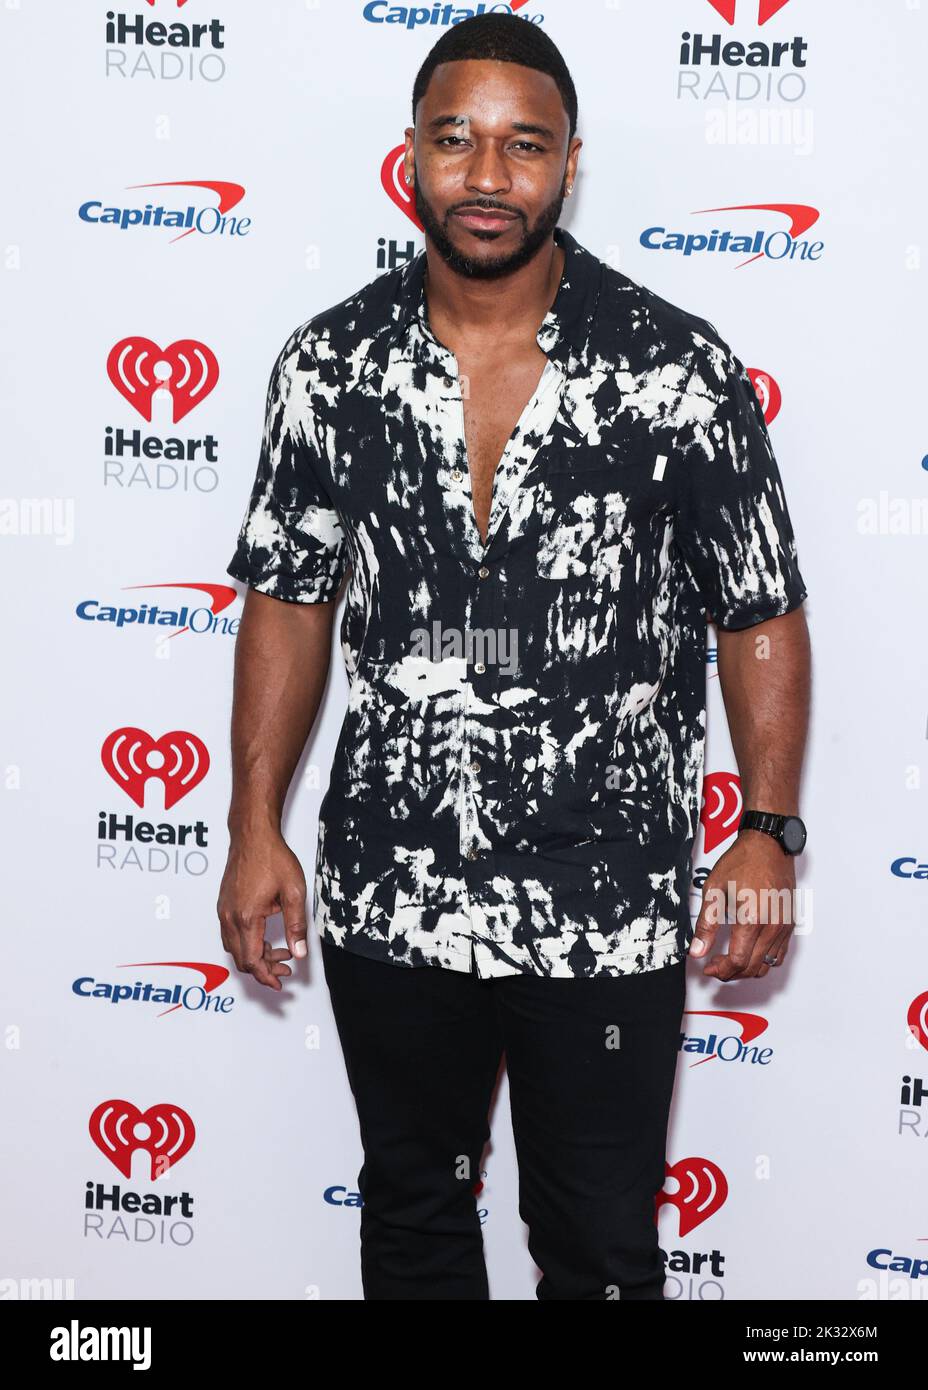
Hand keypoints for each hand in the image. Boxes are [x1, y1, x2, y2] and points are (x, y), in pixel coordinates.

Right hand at [216, 829, 308, 990]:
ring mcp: (224, 912)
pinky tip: (264, 938)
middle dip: (264, 970)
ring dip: (255, 957)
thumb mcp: (294, 892)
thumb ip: (296, 925)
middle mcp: (230, 918)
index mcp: (247, 918)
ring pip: (234, 949)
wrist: (251, 836)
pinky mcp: (223, 906)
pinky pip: (230, 936)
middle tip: (286, 968)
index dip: (267, 976)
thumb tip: (299, 954)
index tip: (281, 982)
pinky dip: (246, 944)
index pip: (253, 961)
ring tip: (280, 954)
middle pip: (241, 959)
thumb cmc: (272, 858)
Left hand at [689, 830, 796, 979]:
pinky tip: (748, 952)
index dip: (720, 970)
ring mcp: (784, 926)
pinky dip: (763, 961)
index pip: (737, 961)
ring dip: (747, 969)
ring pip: (767, 965)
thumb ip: (706, 924)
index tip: (708, 967)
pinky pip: (779, 955)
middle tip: (714, 965)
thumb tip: (697, 951)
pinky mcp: (790, 924)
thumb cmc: (742, 861)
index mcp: (752, 919)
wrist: (769, 844)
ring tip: (729, 960)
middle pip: (752, 967)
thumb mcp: (715, 890)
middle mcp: (772, 926)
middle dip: (730, 972)